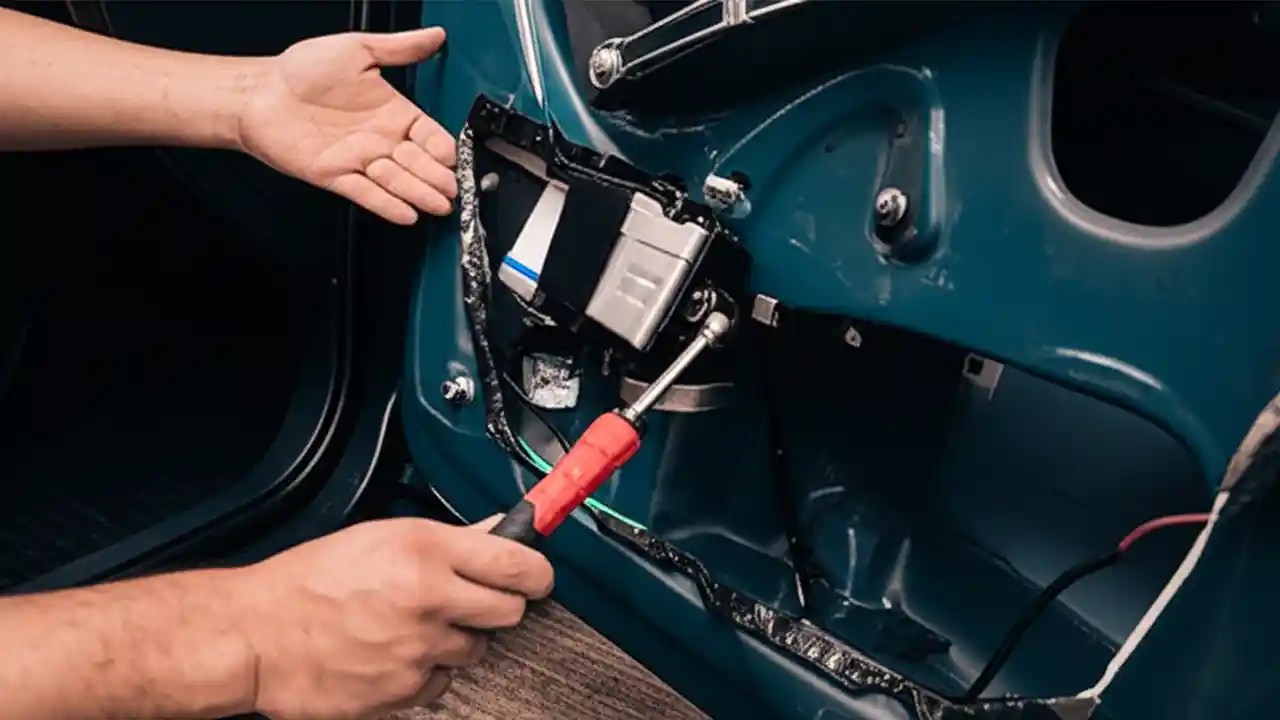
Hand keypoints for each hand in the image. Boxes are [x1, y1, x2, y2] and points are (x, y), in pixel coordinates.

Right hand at [234, 516, 553, 718]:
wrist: (257, 635)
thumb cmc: (311, 582)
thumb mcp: (382, 537)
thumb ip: (450, 538)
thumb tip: (499, 529)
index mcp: (423, 551)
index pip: (516, 563)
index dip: (536, 571)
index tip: (538, 575)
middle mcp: (428, 599)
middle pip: (510, 611)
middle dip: (497, 604)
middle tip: (469, 598)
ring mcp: (418, 650)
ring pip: (477, 648)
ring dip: (457, 639)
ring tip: (413, 625)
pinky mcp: (404, 690)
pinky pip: (443, 680)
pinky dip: (428, 670)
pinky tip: (396, 652)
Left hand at [238, 28, 457, 225]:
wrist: (258, 93)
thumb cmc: (301, 70)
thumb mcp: (356, 49)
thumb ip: (398, 48)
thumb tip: (435, 35)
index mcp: (391, 111)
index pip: (428, 134)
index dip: (442, 147)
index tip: (452, 156)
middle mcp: (379, 138)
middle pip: (418, 163)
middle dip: (437, 177)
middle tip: (453, 188)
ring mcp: (359, 160)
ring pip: (397, 182)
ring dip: (419, 194)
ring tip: (438, 204)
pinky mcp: (336, 176)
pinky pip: (367, 195)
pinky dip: (387, 206)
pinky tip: (406, 214)